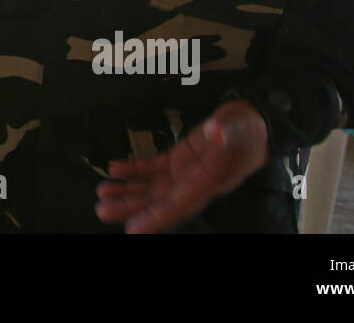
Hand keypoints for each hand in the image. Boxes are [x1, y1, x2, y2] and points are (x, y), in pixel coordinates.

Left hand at [95, 99, 269, 232]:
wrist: (252, 124)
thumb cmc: (248, 129)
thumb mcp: (240, 127)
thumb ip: (227, 130)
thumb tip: (216, 131)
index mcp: (208, 182)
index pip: (179, 206)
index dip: (156, 219)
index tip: (133, 230)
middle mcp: (193, 184)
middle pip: (158, 203)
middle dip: (131, 209)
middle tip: (102, 211)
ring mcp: (184, 173)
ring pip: (151, 189)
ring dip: (126, 192)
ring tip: (101, 193)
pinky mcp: (178, 160)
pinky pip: (152, 169)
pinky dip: (133, 170)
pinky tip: (114, 169)